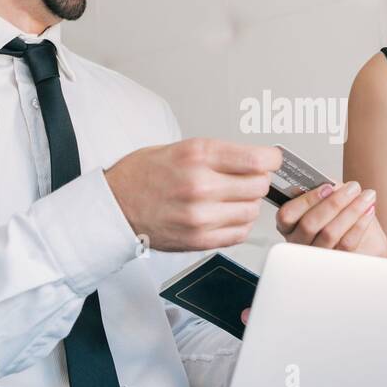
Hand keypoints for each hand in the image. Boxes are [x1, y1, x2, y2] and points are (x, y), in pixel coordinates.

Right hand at [104, 138, 281, 251]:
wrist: (115, 206)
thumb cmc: (143, 175)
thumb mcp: (181, 147)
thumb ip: (219, 154)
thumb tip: (256, 160)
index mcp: (198, 156)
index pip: (258, 159)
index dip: (271, 160)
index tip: (270, 160)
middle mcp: (201, 185)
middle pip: (259, 185)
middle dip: (258, 181)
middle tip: (247, 179)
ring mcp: (201, 215)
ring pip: (252, 211)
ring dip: (247, 204)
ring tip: (231, 198)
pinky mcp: (199, 239)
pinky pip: (239, 233)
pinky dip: (238, 224)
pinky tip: (225, 215)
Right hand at [274, 181, 386, 256]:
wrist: (364, 240)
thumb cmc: (340, 215)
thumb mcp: (329, 198)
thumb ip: (325, 189)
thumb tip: (331, 185)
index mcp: (289, 225)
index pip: (287, 214)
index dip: (307, 200)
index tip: (328, 187)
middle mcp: (298, 242)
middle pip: (309, 224)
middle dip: (334, 203)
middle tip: (353, 188)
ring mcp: (315, 255)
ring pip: (329, 234)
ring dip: (351, 211)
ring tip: (367, 196)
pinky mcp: (335, 262)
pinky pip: (346, 244)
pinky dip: (359, 225)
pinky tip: (368, 211)